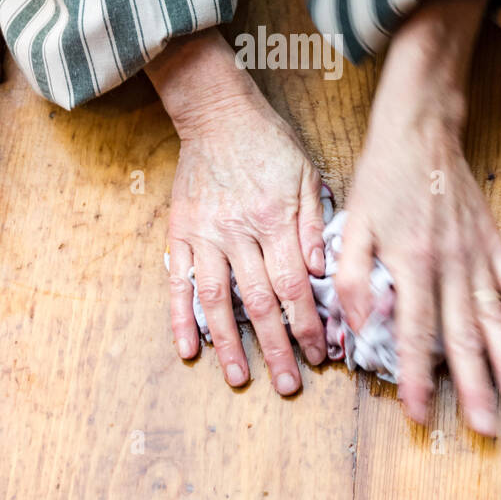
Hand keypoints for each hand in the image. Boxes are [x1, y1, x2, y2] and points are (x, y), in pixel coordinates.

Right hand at [147, 30, 326, 393]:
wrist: (217, 114)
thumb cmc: (269, 145)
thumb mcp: (307, 175)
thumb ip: (316, 225)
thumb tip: (322, 272)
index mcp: (275, 220)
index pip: (295, 286)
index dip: (308, 325)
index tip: (320, 355)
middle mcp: (239, 233)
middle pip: (260, 302)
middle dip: (277, 348)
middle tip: (289, 385)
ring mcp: (206, 235)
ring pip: (218, 300)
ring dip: (230, 344)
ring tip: (240, 378)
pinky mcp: (180, 233)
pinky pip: (179, 282)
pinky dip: (181, 318)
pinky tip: (188, 349)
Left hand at [335, 0, 500, 431]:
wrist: (422, 130)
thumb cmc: (381, 178)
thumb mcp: (350, 223)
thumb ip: (348, 275)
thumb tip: (353, 325)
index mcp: (410, 263)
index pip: (411, 333)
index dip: (416, 378)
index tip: (420, 417)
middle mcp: (449, 265)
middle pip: (462, 337)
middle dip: (474, 387)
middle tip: (486, 430)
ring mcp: (476, 255)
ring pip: (494, 318)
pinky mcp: (491, 242)